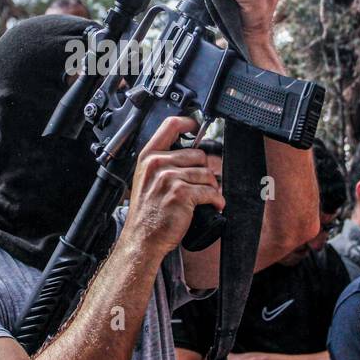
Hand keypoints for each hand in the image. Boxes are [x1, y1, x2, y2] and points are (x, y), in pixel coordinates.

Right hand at [123, 116, 224, 256]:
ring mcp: (169, 178)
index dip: (188, 122)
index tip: (196, 125)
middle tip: (203, 183)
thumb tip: (190, 154)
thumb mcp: (146, 179)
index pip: (170, 125)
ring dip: (212, 187)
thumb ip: (163, 162)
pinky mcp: (181, 194)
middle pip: (197, 154)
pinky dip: (216, 199)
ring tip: (207, 197)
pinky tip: (213, 205)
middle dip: (204, 170)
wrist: (142, 237)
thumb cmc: (146, 213)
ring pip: (206, 173)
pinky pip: (209, 190)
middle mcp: (158, 164)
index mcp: (148, 157)